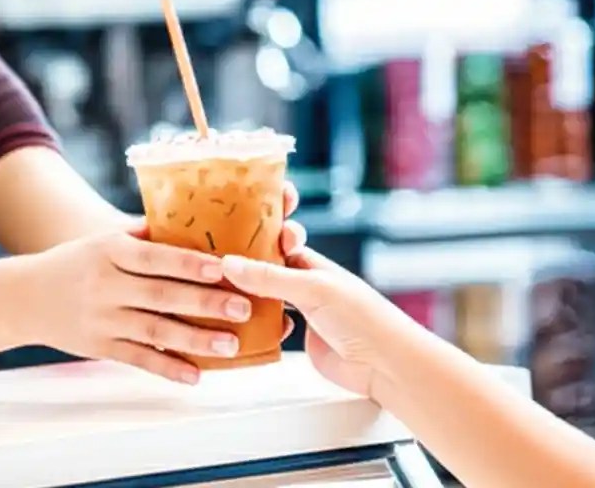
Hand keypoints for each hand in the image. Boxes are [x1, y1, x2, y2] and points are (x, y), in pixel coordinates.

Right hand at [21, 229, 252, 384]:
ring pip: (155, 330)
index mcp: (109, 251)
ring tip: (231, 344)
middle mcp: (105, 285)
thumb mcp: (101, 241)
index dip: (188, 263)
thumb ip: (142, 235)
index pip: (154, 257)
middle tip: (243, 307)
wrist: (25, 297)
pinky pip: (139, 359)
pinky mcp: (99, 347)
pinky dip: (167, 368)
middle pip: (161, 295)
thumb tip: (190, 221)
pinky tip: (195, 375)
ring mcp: (102, 319)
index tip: (222, 267)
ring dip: (196, 339)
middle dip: (205, 302)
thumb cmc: (75, 263)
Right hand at [221, 233, 414, 398]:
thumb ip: (270, 277)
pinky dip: (250, 323)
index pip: (275, 240)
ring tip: (212, 289)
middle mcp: (301, 282)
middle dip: (242, 265)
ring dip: (243, 295)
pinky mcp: (293, 337)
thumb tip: (229, 264)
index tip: (224, 230)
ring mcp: (297, 309)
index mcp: (309, 261)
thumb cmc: (362, 317)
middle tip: (210, 261)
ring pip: (261, 297)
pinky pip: (264, 325)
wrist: (383, 365)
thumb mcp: (312, 288)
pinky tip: (231, 321)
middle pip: (263, 268)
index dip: (254, 233)